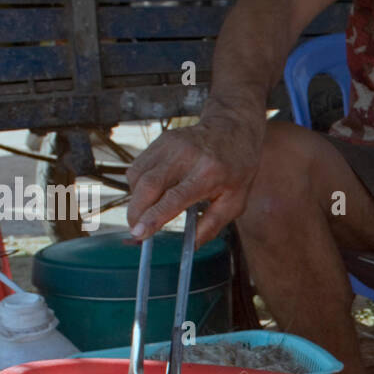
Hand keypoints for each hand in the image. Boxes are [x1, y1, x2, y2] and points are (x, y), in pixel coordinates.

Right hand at [125, 106, 264, 242]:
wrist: (233, 127)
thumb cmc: (237, 169)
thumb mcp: (236, 201)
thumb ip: (213, 225)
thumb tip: (192, 246)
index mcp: (208, 174)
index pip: (174, 198)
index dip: (153, 217)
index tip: (138, 234)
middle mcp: (186, 156)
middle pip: (148, 186)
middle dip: (135, 213)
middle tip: (136, 231)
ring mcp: (170, 145)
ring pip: (137, 176)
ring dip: (135, 201)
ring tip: (144, 214)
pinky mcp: (160, 140)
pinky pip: (138, 167)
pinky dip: (136, 186)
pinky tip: (148, 195)